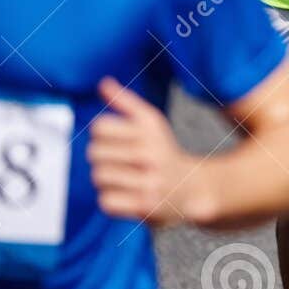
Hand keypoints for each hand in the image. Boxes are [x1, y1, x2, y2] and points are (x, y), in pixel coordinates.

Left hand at [88, 79, 203, 226]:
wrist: (194, 189)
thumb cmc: (164, 152)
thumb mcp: (151, 122)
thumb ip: (126, 101)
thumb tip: (103, 82)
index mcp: (151, 129)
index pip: (100, 127)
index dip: (102, 134)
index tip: (118, 140)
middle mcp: (152, 153)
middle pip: (95, 152)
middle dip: (102, 158)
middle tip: (120, 162)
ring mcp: (149, 180)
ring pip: (99, 176)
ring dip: (106, 179)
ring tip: (124, 178)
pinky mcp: (146, 205)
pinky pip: (106, 200)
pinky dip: (111, 199)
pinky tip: (126, 194)